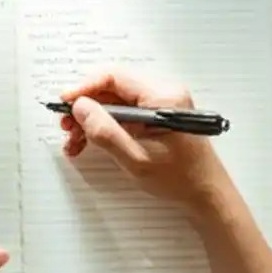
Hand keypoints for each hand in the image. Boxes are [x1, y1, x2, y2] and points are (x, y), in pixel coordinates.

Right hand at [60, 70, 233, 215]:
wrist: (206, 194)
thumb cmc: (179, 179)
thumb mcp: (136, 159)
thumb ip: (106, 132)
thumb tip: (80, 108)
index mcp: (164, 98)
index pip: (115, 78)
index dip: (85, 87)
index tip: (65, 101)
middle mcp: (164, 93)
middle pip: (113, 89)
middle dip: (86, 107)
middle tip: (66, 126)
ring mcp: (161, 103)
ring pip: (115, 102)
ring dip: (92, 119)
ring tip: (75, 140)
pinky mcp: (157, 115)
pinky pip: (124, 112)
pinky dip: (105, 125)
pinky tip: (90, 142)